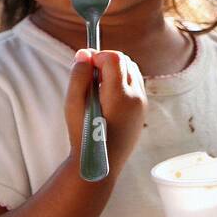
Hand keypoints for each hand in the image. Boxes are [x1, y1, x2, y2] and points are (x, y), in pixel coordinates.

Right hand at [65, 48, 147, 174]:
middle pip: (125, 61)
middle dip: (106, 62)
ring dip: (115, 71)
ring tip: (97, 89)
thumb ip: (78, 76)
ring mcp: (143, 103)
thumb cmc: (83, 135)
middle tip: (89, 77)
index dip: (98, 56)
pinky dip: (122, 82)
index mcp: (120, 95)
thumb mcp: (73, 104)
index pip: (115, 58)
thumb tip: (85, 53)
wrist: (102, 164)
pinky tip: (106, 98)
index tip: (85, 66)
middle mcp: (136, 97)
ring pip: (132, 71)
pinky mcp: (143, 109)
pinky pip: (135, 84)